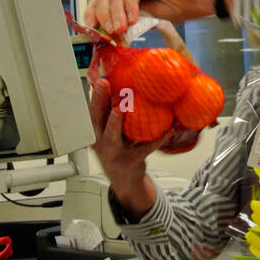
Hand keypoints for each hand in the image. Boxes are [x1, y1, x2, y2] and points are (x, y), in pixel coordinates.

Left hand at [82, 0, 217, 37]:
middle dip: (103, 19)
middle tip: (111, 34)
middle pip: (102, 0)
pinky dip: (128, 5)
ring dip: (115, 14)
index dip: (93, 18)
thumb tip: (111, 35)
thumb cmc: (179, 8)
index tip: (92, 32)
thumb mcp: (148, 20)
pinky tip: (133, 18)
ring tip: (120, 29)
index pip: (99, 5)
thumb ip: (130, 23)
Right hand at [88, 78, 171, 217]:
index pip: (92, 111)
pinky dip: (156, 139)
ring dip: (115, 123)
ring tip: (119, 109)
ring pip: (113, 136)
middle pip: (97, 120)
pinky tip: (167, 130)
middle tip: (104, 85)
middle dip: (99, 102)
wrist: (124, 179)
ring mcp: (114, 152)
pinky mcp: (131, 160)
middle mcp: (101, 141)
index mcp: (96, 132)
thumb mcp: (110, 132)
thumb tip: (124, 86)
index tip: (99, 80)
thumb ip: (113, 114)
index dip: (94, 95)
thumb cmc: (118, 149)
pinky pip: (144, 148)